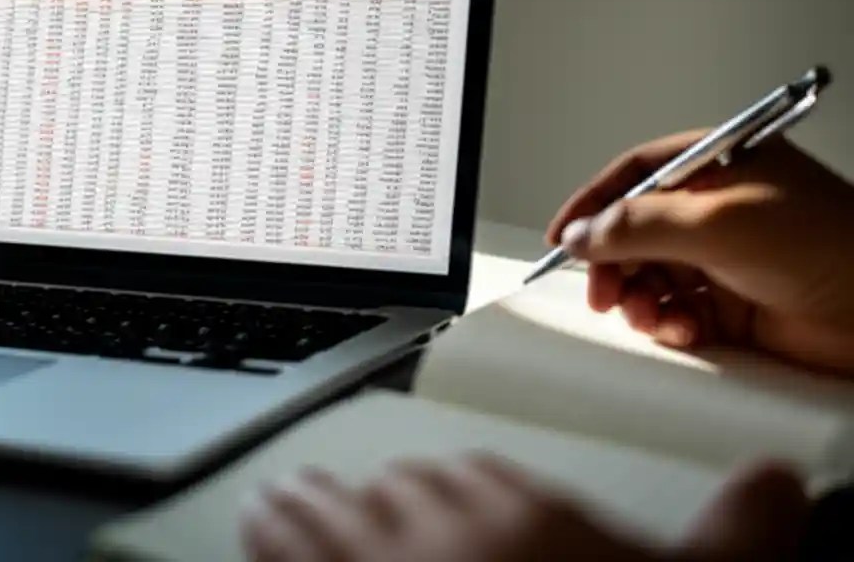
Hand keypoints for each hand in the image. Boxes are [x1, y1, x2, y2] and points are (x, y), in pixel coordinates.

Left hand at [240, 456, 807, 561]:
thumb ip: (725, 536)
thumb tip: (774, 482)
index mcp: (527, 518)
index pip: (483, 475)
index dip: (464, 490)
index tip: (457, 499)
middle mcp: (444, 528)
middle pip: (405, 486)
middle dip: (387, 497)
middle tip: (370, 504)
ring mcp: (376, 561)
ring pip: (333, 507)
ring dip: (309, 502)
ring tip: (281, 496)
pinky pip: (282, 546)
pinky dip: (268, 530)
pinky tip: (255, 520)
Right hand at [547, 131, 853, 375]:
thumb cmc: (830, 247)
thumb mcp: (721, 222)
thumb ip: (640, 225)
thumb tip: (582, 234)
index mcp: (722, 166)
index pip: (638, 173)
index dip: (595, 202)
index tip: (564, 236)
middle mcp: (721, 209)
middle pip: (636, 230)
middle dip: (613, 262)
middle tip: (603, 291)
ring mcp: (728, 259)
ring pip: (651, 276)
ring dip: (638, 299)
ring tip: (648, 316)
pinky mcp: (737, 306)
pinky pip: (677, 313)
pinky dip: (669, 325)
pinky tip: (682, 331)